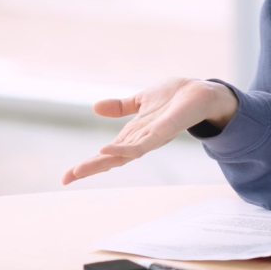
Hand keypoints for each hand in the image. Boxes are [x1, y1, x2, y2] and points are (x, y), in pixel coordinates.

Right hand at [62, 78, 237, 184]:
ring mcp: (153, 137)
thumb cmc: (175, 97)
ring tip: (82, 167)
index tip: (66, 175)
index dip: (88, 163)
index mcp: (135, 135)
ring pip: (124, 154)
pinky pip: (143, 143)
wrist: (203, 91)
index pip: (107, 153)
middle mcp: (142, 140)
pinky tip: (107, 148)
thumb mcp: (141, 100)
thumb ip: (120, 107)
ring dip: (103, 160)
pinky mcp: (165, 130)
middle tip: (67, 178)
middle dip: (90, 168)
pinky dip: (124, 147)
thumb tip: (95, 108)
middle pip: (112, 158)